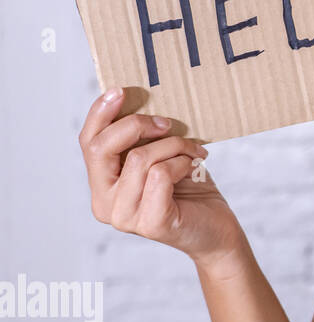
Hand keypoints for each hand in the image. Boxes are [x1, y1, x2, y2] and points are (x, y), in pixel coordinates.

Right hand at [78, 89, 244, 262]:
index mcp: (103, 184)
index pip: (88, 143)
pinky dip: (182, 163)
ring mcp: (124, 216)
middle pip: (102, 147)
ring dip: (174, 145)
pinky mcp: (151, 223)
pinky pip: (160, 175)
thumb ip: (142, 140)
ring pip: (139, 158)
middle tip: (168, 124)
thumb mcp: (162, 157)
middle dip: (138, 125)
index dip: (100, 114)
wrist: (217, 230)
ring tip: (193, 151)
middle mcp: (105, 203)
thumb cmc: (190, 189)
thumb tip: (138, 102)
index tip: (121, 91)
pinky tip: (194, 167)